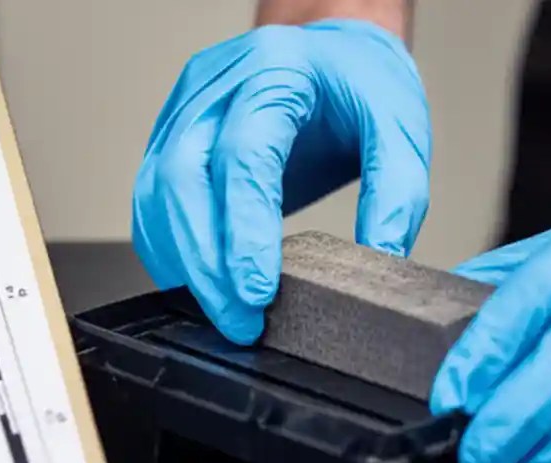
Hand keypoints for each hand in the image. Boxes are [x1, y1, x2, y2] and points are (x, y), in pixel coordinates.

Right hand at [131, 19, 430, 343]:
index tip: (258, 294)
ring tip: (222, 313)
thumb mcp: (401, 125)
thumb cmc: (356, 80)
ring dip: (182, 263)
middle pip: (182, 180)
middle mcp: (214, 86)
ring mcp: (182, 112)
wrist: (328, 53)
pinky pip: (150, 202)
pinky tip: (199, 283)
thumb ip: (397, 192)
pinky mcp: (167, 139)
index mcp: (273, 69)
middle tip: (239, 321)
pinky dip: (169, 250)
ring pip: (154, 195)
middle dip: (205, 264)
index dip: (243, 233)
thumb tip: (380, 258)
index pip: (242, 158)